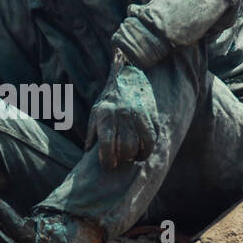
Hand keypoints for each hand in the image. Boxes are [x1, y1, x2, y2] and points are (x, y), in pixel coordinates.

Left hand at [84, 50, 158, 168]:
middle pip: (127, 147)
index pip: (107, 144)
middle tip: (121, 159)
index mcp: (106, 115)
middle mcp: (123, 115)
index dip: (107, 160)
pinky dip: (149, 147)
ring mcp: (140, 114)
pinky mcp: (153, 115)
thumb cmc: (109, 101)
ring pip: (144, 144)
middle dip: (124, 158)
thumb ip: (92, 134)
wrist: (128, 78)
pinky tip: (143, 148)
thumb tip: (88, 154)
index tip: (108, 165)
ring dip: (139, 155)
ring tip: (133, 156)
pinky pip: (154, 137)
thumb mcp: (95, 113)